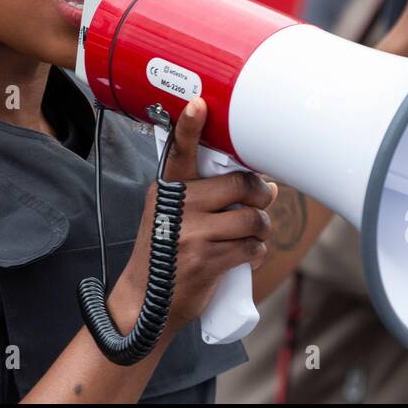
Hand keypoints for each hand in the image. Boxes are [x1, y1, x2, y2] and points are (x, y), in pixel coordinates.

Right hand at [111, 97, 275, 340]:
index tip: (198, 104)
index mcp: (166, 190)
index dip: (190, 127)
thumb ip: (202, 192)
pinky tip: (245, 255)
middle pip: (239, 184)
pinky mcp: (206, 261)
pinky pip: (251, 248)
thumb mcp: (167, 213)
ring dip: (261, 228)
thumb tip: (261, 182)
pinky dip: (256, 252)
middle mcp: (177, 207)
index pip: (179, 151)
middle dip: (259, 194)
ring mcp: (191, 235)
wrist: (146, 303)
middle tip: (260, 199)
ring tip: (252, 233)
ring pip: (252, 219)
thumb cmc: (165, 252)